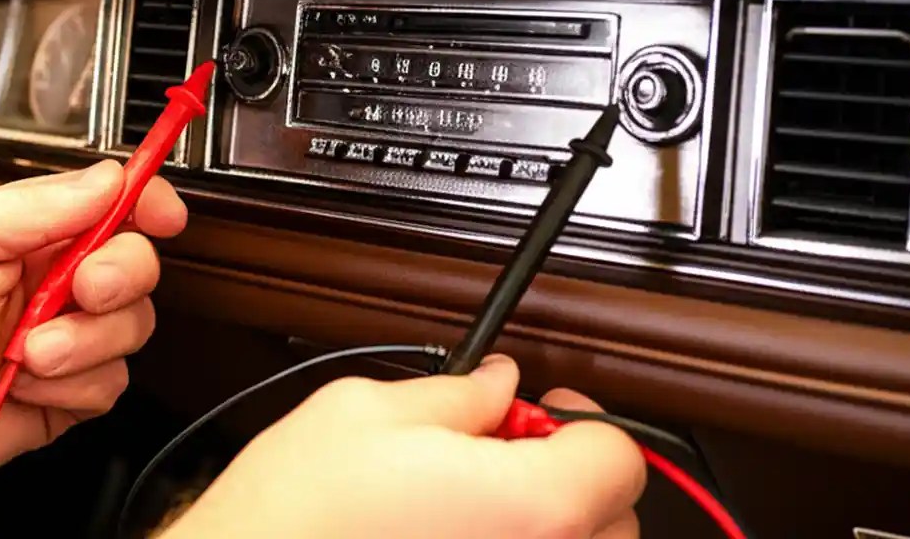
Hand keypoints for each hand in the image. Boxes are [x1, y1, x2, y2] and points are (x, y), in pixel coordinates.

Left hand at [0, 160, 184, 499]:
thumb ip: (38, 205)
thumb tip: (109, 177)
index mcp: (30, 234)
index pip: (115, 205)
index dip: (150, 204)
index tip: (162, 214)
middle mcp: (53, 283)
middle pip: (138, 265)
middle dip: (119, 276)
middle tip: (80, 287)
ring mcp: (63, 340)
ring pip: (132, 329)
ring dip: (82, 342)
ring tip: (26, 351)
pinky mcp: (64, 396)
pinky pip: (110, 385)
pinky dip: (69, 387)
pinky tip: (22, 385)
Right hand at [163, 355, 645, 538]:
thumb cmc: (292, 519)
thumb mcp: (366, 413)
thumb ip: (455, 396)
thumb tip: (496, 385)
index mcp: (526, 506)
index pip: (617, 456)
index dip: (587, 419)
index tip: (552, 409)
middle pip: (616, 518)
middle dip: (574, 474)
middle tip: (510, 449)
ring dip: (551, 523)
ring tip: (478, 498)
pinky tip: (456, 534)